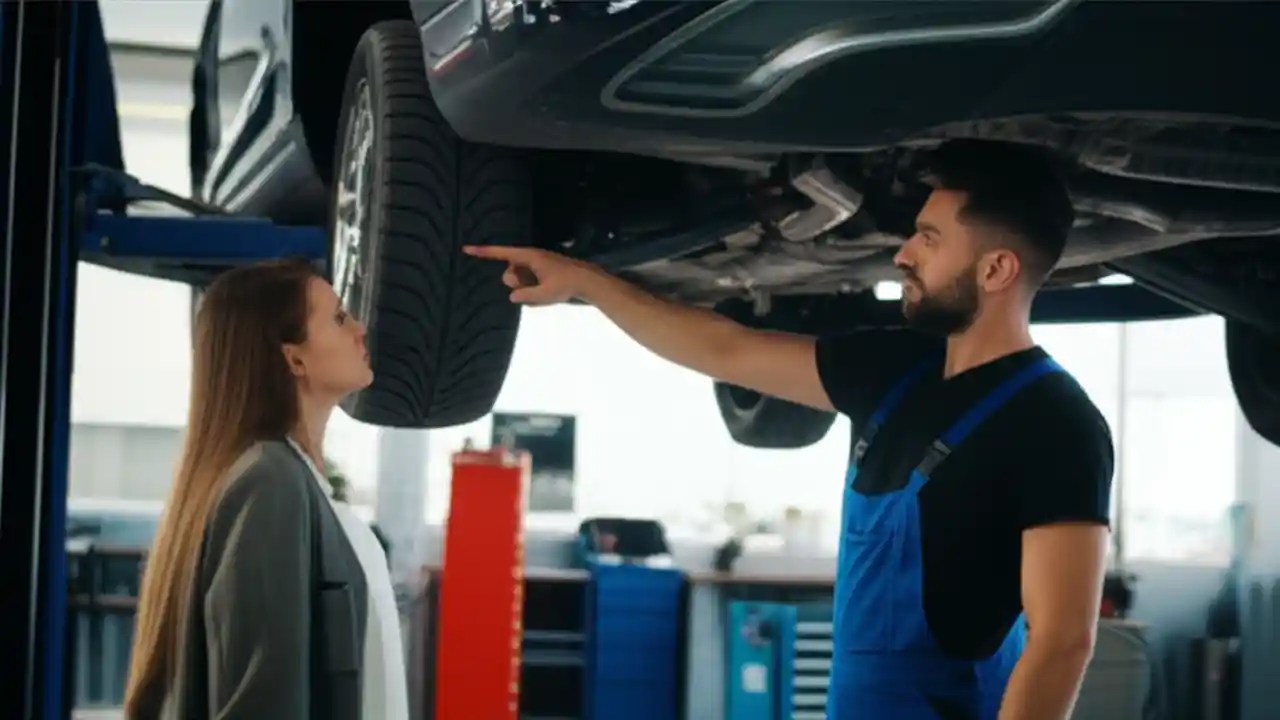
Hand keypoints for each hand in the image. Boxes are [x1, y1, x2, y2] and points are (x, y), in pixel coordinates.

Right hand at [462, 245, 595, 305]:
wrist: (588, 281)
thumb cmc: (566, 284)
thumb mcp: (544, 293)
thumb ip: (524, 295)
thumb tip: (512, 295)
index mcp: (529, 257)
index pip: (501, 253)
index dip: (483, 252)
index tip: (466, 248)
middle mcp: (530, 258)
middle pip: (509, 273)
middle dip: (515, 284)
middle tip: (533, 289)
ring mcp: (536, 265)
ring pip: (519, 281)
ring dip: (526, 290)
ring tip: (544, 293)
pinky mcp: (541, 273)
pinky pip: (528, 284)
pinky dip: (533, 292)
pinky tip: (546, 294)